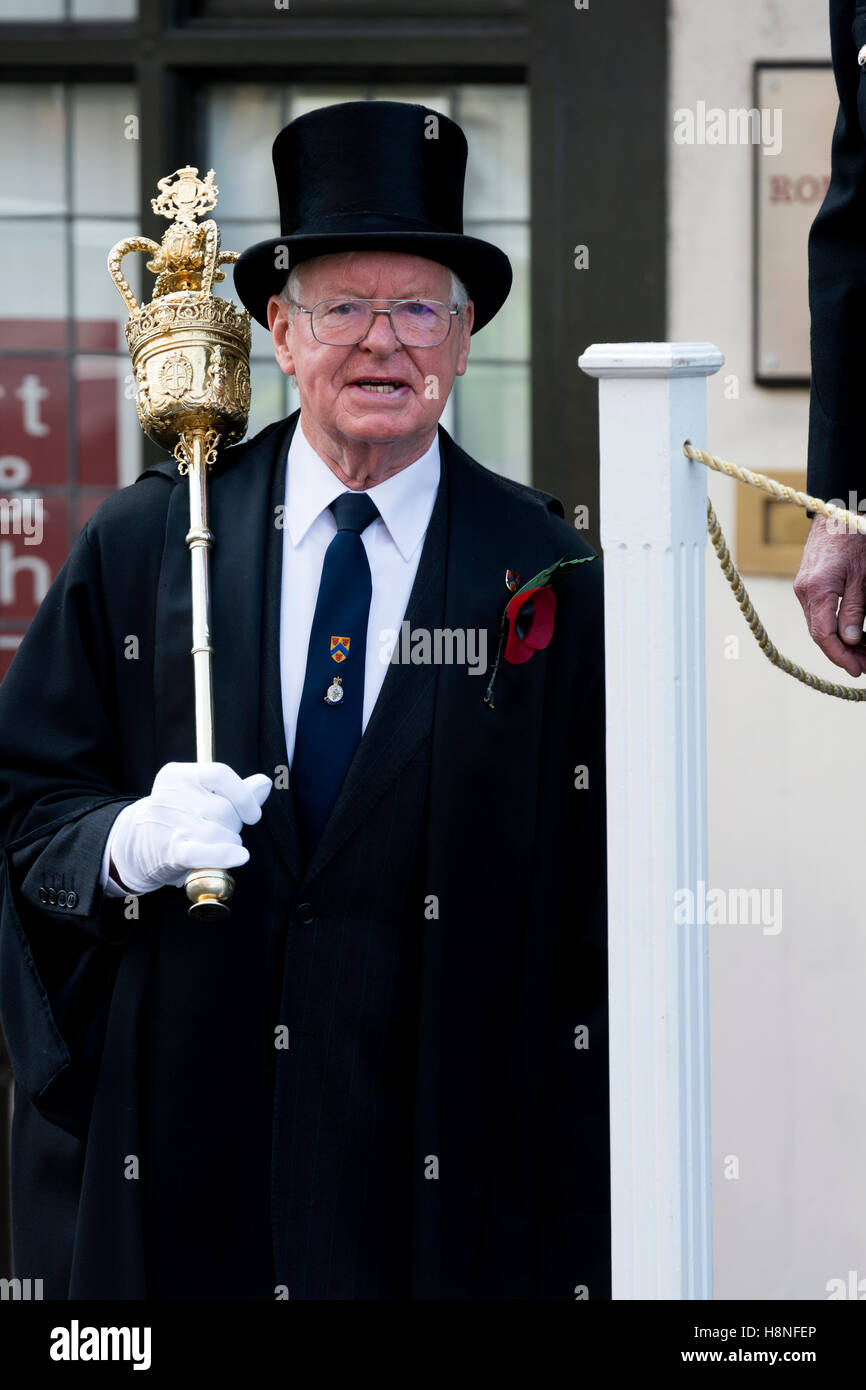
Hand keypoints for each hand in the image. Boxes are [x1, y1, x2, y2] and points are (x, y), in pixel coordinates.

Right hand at [107, 761, 272, 894]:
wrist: (134, 846)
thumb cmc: (178, 818)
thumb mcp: (200, 796)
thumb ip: (235, 791)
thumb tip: (266, 782)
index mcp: (177, 775)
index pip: (219, 774)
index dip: (243, 794)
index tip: (253, 814)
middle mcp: (170, 795)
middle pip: (223, 808)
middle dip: (234, 824)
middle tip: (225, 832)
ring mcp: (169, 823)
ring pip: (219, 832)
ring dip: (230, 843)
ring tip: (219, 846)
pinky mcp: (170, 850)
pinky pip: (203, 851)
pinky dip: (225, 854)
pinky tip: (240, 856)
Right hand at [794, 514, 865, 677]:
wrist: (837, 512)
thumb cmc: (855, 539)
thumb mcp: (863, 576)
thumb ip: (854, 610)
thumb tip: (848, 641)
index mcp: (817, 589)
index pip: (823, 635)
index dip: (840, 657)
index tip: (858, 670)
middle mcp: (804, 592)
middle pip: (819, 634)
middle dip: (843, 654)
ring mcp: (802, 589)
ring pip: (818, 625)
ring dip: (840, 642)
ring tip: (864, 653)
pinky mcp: (806, 585)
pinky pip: (818, 613)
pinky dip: (834, 627)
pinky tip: (852, 633)